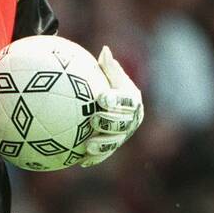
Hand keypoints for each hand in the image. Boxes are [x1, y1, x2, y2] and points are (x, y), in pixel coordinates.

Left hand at [80, 46, 143, 166]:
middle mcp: (132, 118)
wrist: (106, 103)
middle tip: (92, 119)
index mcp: (132, 99)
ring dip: (103, 145)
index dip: (117, 100)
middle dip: (109, 122)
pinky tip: (81, 162)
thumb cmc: (104, 83)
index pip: (128, 100)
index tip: (102, 98)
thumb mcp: (106, 74)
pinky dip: (95, 159)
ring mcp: (124, 134)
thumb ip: (106, 66)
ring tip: (88, 145)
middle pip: (124, 122)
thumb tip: (104, 50)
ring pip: (116, 141)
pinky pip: (105, 155)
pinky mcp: (113, 146)